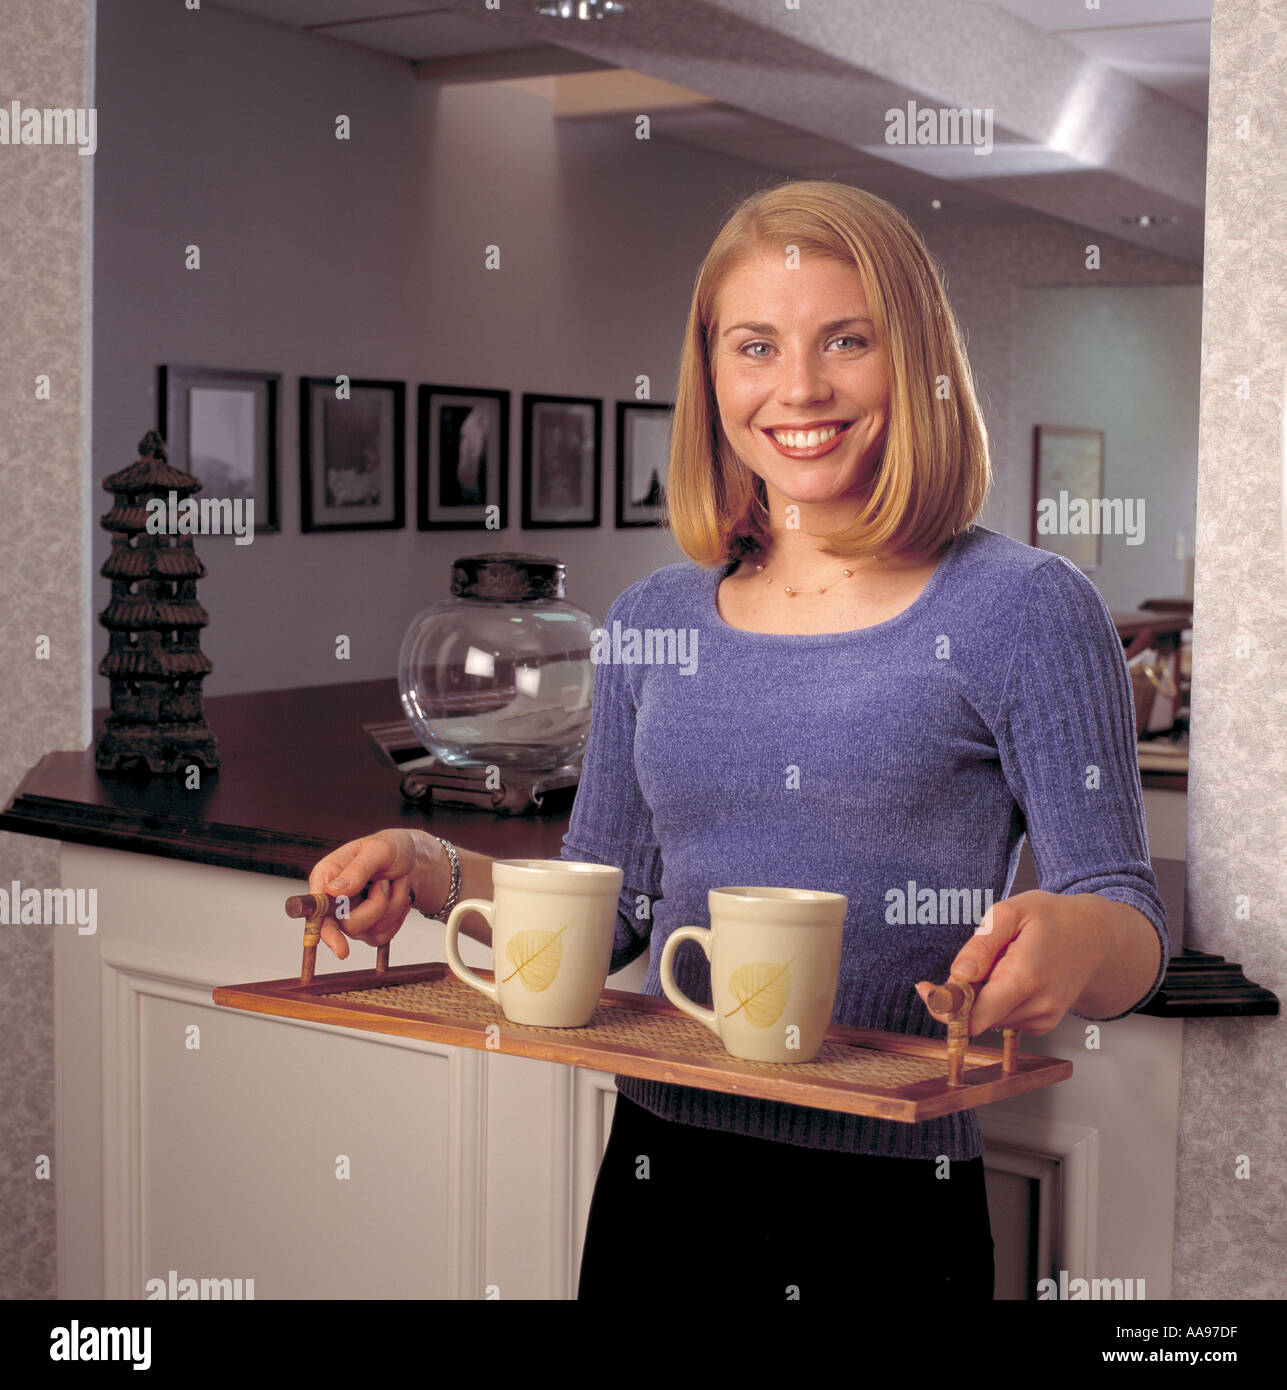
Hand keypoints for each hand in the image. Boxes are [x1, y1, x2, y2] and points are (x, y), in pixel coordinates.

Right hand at [306, 828, 423, 960]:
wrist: (412, 860)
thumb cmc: (392, 849)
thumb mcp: (379, 849)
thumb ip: (357, 869)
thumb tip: (332, 891)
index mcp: (326, 876)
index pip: (316, 910)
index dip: (324, 930)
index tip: (340, 949)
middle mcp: (333, 901)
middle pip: (348, 926)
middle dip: (377, 906)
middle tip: (385, 882)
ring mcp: (349, 918)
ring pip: (371, 931)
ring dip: (393, 905)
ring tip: (394, 883)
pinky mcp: (368, 929)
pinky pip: (385, 935)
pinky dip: (399, 914)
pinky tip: (398, 895)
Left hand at [914, 891, 1111, 1036]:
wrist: (1095, 936)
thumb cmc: (1052, 918)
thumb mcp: (1011, 912)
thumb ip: (981, 944)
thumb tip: (959, 975)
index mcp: (1024, 979)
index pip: (972, 1016)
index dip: (944, 1005)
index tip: (927, 988)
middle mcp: (1037, 1007)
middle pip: (976, 1018)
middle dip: (960, 996)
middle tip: (968, 963)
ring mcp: (1042, 1019)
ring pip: (988, 1019)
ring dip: (980, 997)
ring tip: (999, 964)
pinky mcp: (1043, 1023)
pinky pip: (1003, 1019)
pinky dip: (996, 1002)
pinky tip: (1010, 976)